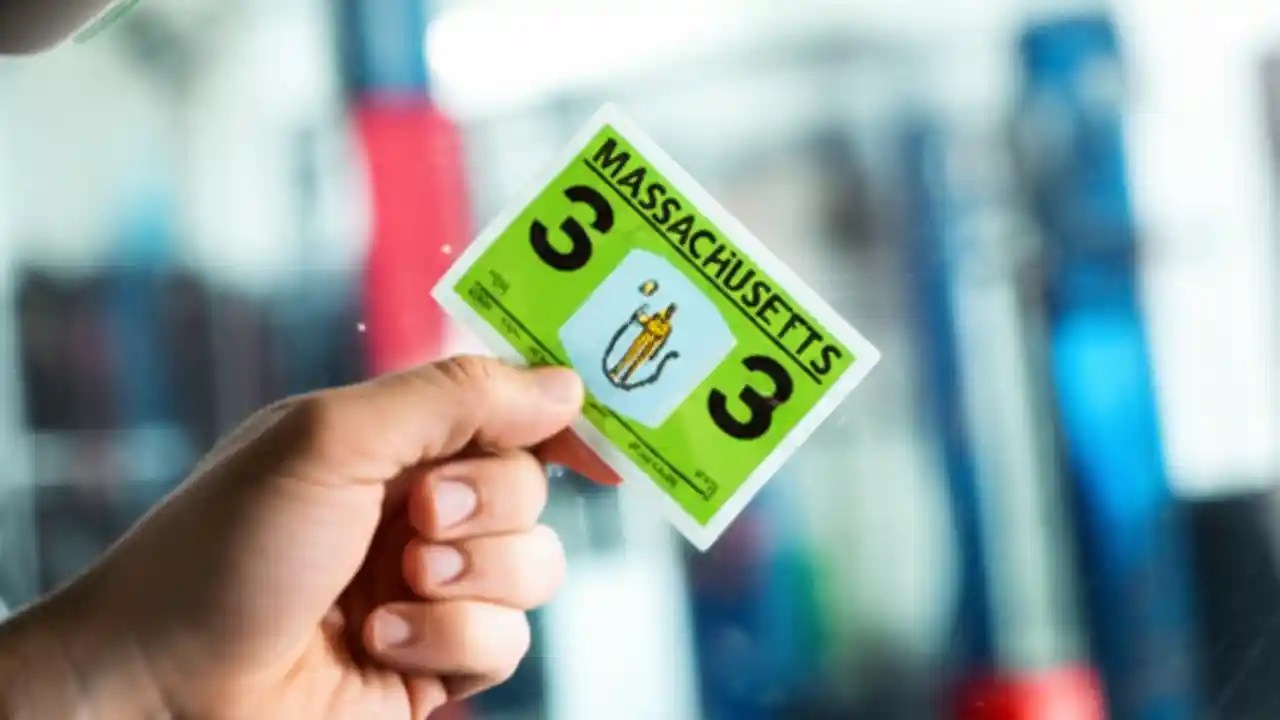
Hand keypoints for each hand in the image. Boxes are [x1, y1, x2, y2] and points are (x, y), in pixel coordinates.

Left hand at [0, 357, 616, 718]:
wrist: (164, 688)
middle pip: (532, 487)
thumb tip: (565, 385)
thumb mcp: (332, 440)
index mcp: (391, 440)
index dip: (557, 419)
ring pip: (537, 567)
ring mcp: (430, 587)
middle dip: (489, 503)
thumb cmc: (222, 548)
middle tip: (419, 519)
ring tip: (395, 590)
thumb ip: (452, 399)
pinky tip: (378, 643)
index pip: (502, 409)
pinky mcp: (436, 662)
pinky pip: (507, 641)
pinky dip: (451, 642)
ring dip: (473, 576)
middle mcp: (418, 508)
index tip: (597, 440)